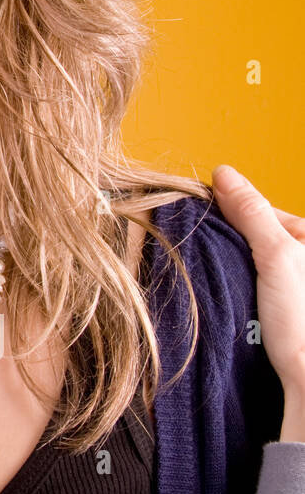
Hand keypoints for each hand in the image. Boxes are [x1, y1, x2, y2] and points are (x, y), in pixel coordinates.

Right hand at [211, 164, 304, 441]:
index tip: (199, 217)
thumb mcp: (277, 256)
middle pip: (255, 234)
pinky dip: (234, 283)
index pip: (262, 210)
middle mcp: (303, 258)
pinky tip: (227, 293)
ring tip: (217, 276)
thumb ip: (252, 213)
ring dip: (229, 265)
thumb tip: (222, 173)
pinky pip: (249, 281)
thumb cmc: (302, 320)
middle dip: (229, 240)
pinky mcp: (280, 305)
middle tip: (209, 253)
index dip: (229, 211)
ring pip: (250, 259)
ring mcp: (292, 283)